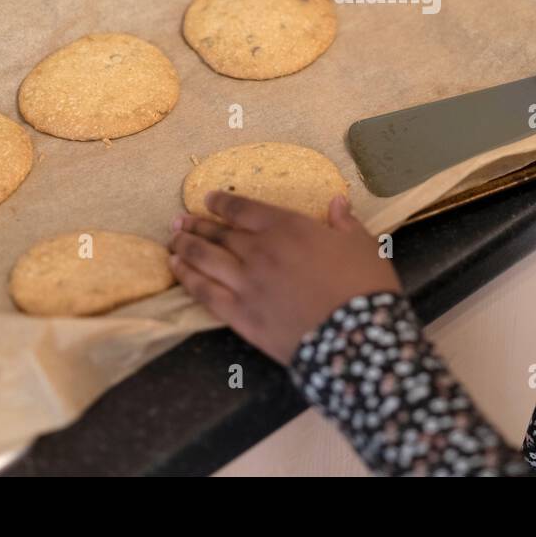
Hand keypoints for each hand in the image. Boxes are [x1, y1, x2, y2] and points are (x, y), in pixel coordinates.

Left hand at [169, 192, 401, 364]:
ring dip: (186, 247)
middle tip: (180, 221)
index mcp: (287, 227)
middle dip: (197, 225)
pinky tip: (177, 271)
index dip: (223, 203)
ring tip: (173, 241)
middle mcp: (259, 250)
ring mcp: (246, 282)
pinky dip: (188, 279)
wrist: (354, 336)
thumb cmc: (363, 285)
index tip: (208, 200)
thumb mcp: (362, 244)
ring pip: (205, 259)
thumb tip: (337, 201)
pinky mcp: (240, 314)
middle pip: (219, 233)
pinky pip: (205, 293)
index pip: (244, 209)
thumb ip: (344, 221)